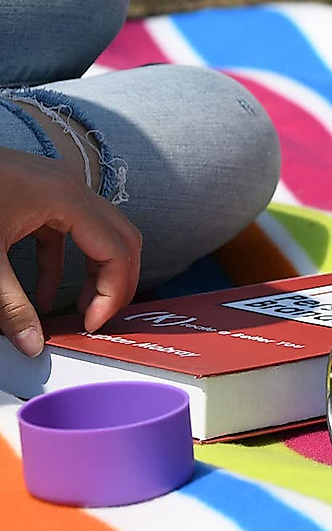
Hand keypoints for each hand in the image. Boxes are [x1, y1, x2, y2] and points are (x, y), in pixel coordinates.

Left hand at [0, 148, 141, 355]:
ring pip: (101, 233)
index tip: (92, 323)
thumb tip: (31, 343)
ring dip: (96, 271)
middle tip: (101, 316)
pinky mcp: (41, 193)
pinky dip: (65, 261)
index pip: (117, 251)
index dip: (113, 293)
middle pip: (122, 238)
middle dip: (118, 281)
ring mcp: (58, 187)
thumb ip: (10, 304)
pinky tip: (45, 291)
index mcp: (67, 199)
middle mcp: (72, 188)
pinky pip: (69, 230)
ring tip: (81, 307)